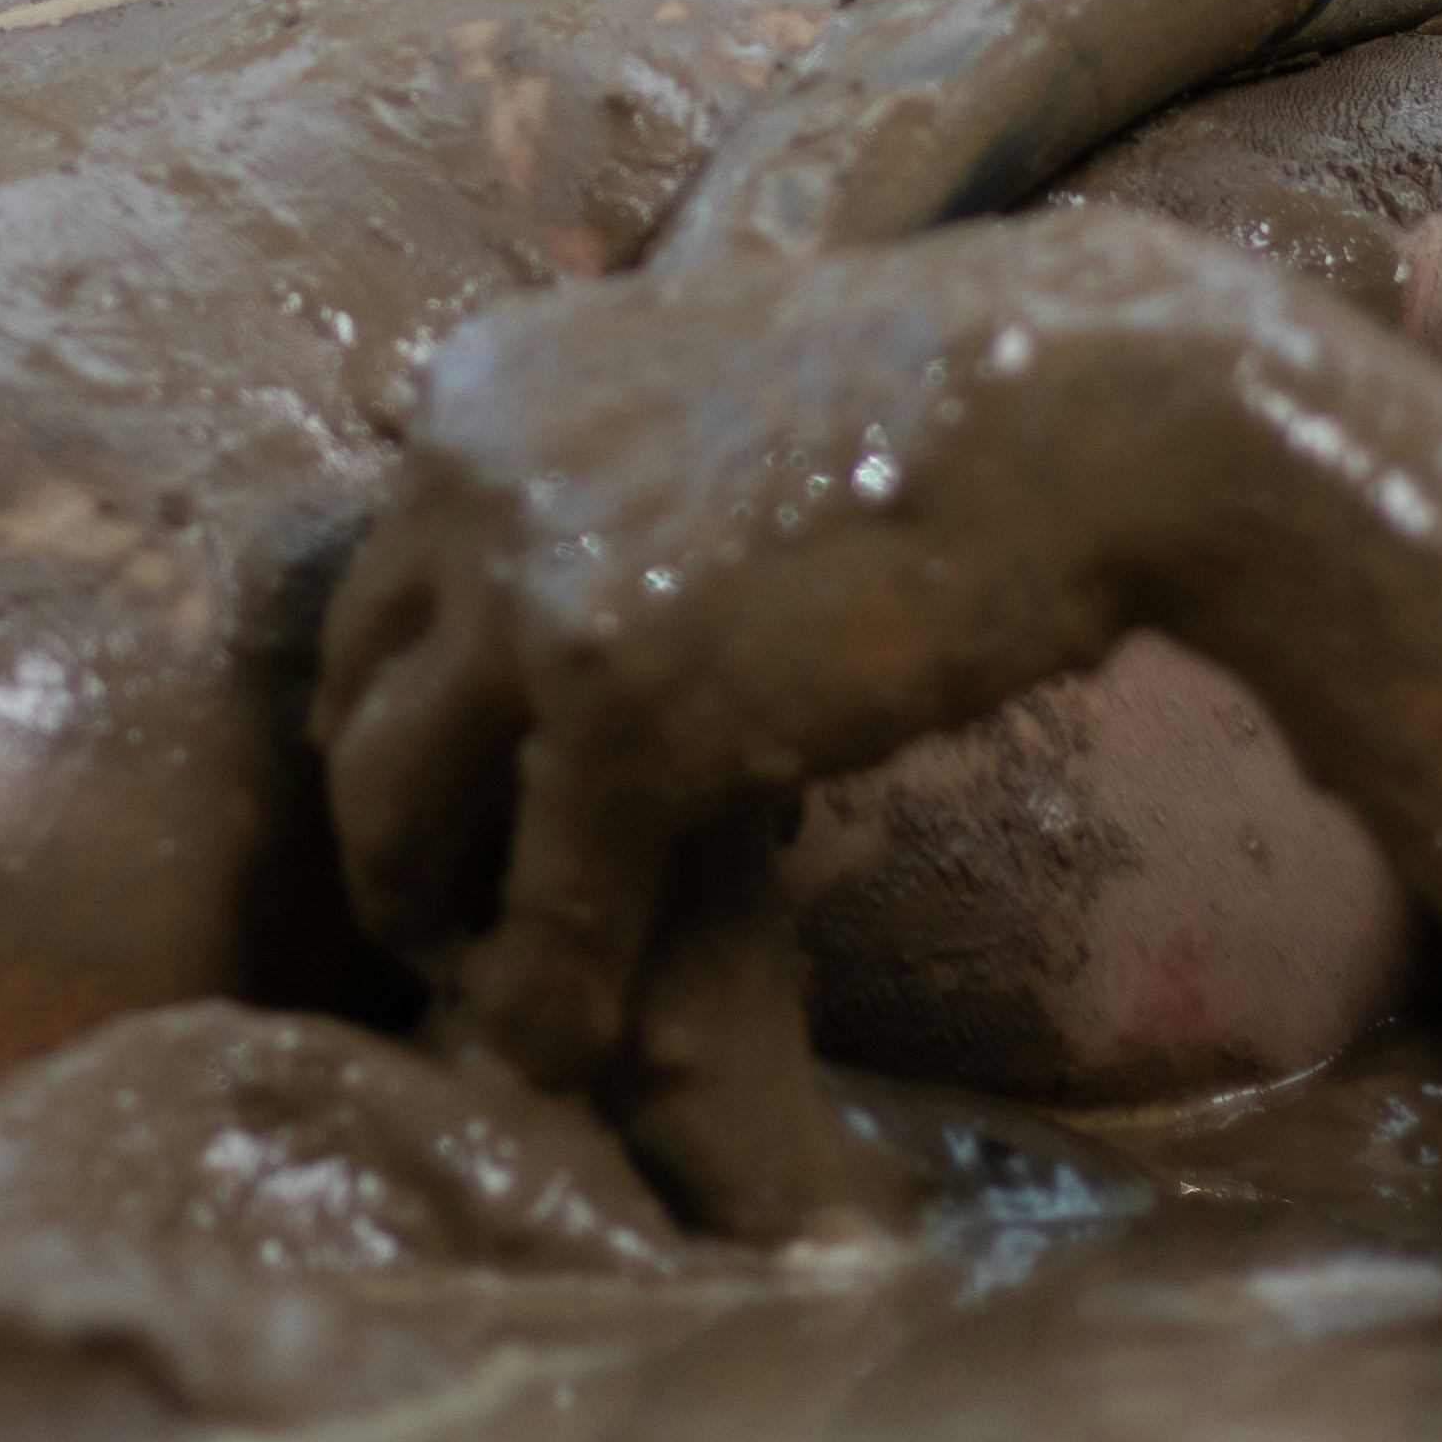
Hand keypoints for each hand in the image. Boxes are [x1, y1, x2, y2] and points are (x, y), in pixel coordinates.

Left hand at [317, 213, 1271, 1218]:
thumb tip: (567, 615)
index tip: (458, 813)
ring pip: (392, 811)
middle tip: (446, 924)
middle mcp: (462, 471)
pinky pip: (537, 909)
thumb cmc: (948, 403)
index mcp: (476, 388)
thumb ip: (606, 486)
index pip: (380, 590)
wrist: (1087, 405)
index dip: (409, 720)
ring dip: (427, 925)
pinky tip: (571, 1053)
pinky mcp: (621, 713)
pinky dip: (542, 1002)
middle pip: (354, 697)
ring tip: (496, 993)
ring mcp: (529, 592)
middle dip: (390, 828)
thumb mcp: (707, 407)